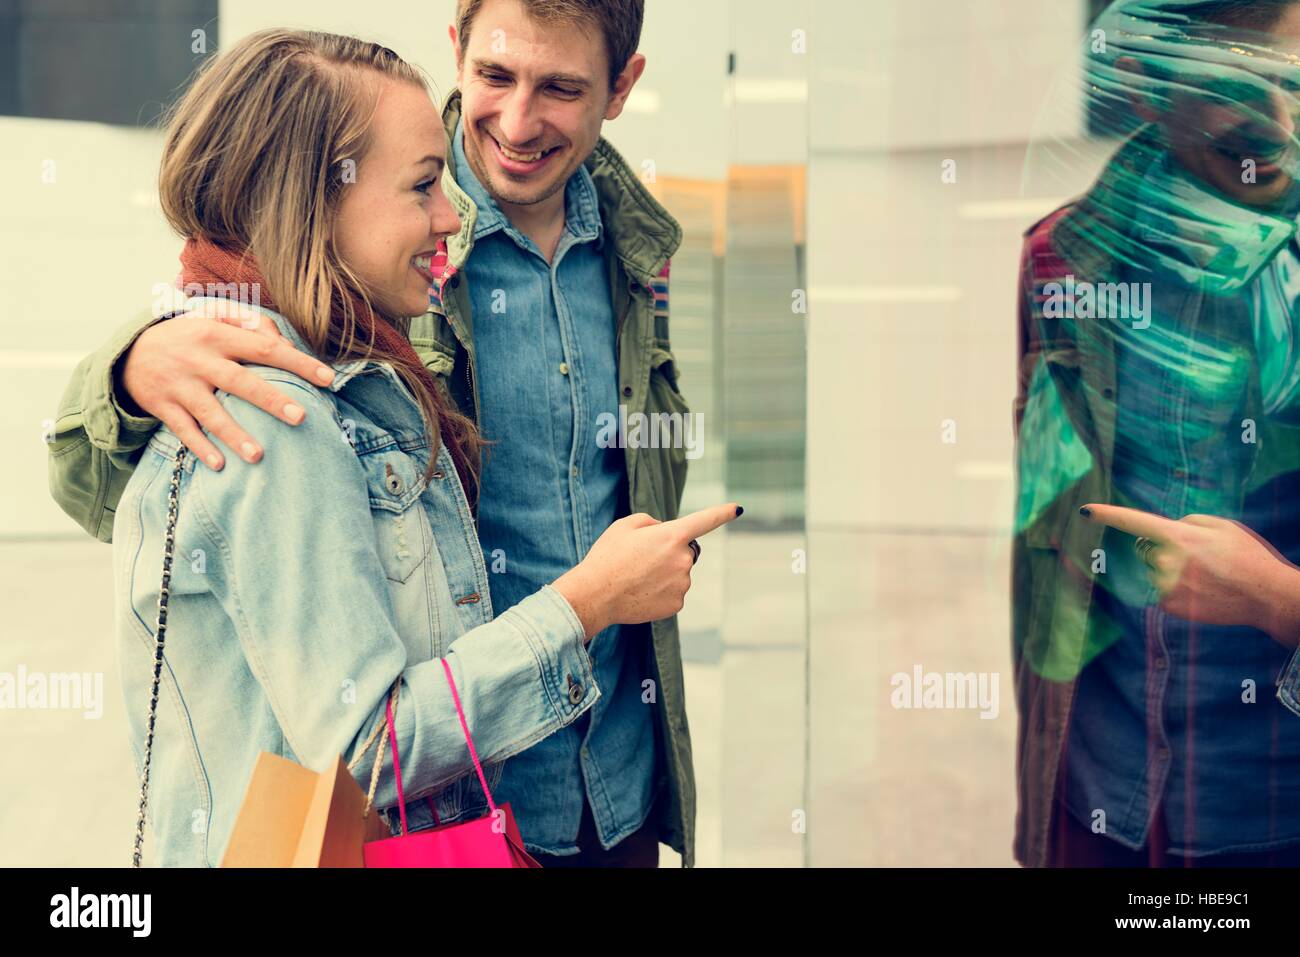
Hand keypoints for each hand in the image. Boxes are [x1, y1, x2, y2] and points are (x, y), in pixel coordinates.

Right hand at [117, 301, 335, 469]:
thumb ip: (250, 322)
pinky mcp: (163, 407)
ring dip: (234, 435)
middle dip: (270, 400)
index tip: (328, 378)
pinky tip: (220, 465)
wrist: (130, 353)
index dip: (297, 362)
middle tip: (301, 417)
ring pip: (210, 413)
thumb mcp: (213, 317)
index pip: (264, 347)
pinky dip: (200, 448)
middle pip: (239, 381)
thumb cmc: (189, 336)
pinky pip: (183, 431)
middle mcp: (198, 360)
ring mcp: (180, 386)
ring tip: (258, 455)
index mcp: (216, 333)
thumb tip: (285, 340)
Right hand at [553, 503, 743, 639]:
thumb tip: (665, 532)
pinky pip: (673, 593)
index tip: (737, 508)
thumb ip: (651, 523)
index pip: (703, 521)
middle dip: (668, 553)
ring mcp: (682, 583)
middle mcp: (683, 559)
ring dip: (663, 574)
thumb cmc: (607, 557)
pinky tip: (641, 593)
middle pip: (683, 551)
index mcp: (671, 535)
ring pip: (678, 574)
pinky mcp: (677, 604)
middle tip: (640, 560)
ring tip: (636, 578)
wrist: (595, 595)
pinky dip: (660, 592)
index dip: (722, 513)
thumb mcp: (624, 526)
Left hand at [1081, 503, 1299, 647]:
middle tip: (1198, 557)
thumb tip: (1165, 530)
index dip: (1107, 514)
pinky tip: (1202, 591)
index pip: (1132, 521)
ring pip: (1154, 571)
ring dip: (1170, 570)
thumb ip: (1187, 522)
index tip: (1084, 510)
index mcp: (1176, 536)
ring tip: (1205, 576)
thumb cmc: (1246, 556)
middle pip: (1146, 549)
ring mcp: (1164, 585)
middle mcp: (1164, 560)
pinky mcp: (1168, 605)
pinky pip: (1162, 590)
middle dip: (1163, 549)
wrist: (1265, 595)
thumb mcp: (1221, 526)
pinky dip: (1176, 589)